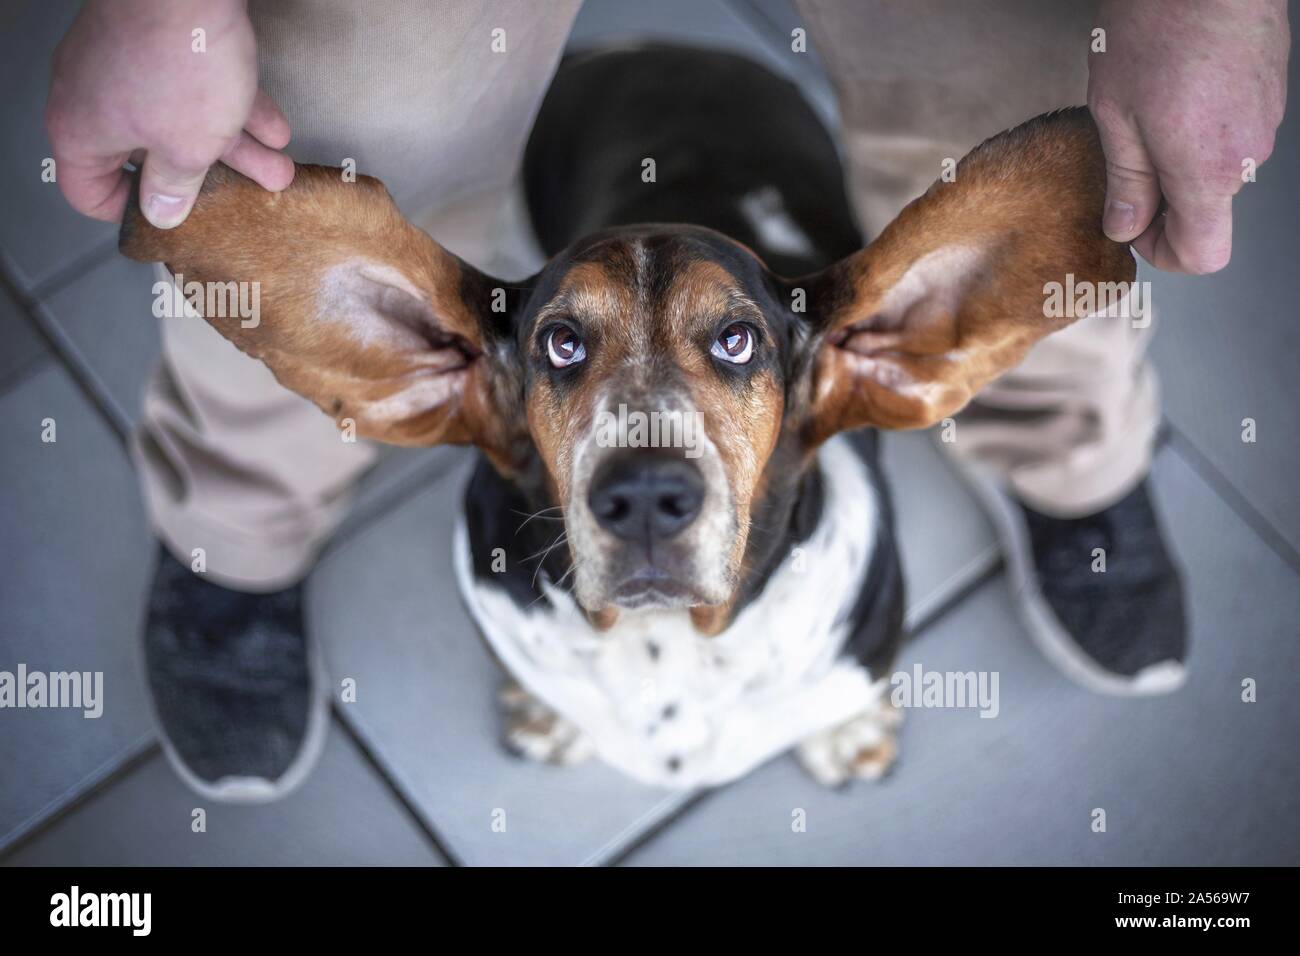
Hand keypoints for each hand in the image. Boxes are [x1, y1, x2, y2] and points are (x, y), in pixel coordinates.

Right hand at [45, 0, 292, 229]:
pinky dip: (233, 106)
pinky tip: (274, 127)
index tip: (166, 221)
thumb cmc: (178, 61)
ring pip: (180, 118)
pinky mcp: (157, 38)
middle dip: (208, 179)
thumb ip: (173, 186)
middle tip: (243, 198)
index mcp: (82, 131)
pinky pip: (194, 85)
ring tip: (276, 169)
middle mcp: (93, 96)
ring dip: (233, 147)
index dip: (127, 213)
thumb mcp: (186, 148)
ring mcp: (125, 63)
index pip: (87, 191)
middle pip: (150, 155)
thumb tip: (160, 212)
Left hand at [1088, 0, 1288, 272]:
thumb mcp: (1116, 114)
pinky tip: (1175, 88)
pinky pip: (1232, 131)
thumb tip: (1125, 225)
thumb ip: (1126, 180)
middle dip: (1164, 199)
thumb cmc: (1157, 27)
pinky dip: (1201, 126)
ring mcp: (1266, 120)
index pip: (1202, 254)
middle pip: (1209, 209)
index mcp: (1208, 171)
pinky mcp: (1271, 92)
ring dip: (1180, 156)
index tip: (1133, 226)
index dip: (1162, 252)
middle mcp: (1248, 154)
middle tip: (1126, 158)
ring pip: (1219, 167)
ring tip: (1148, 110)